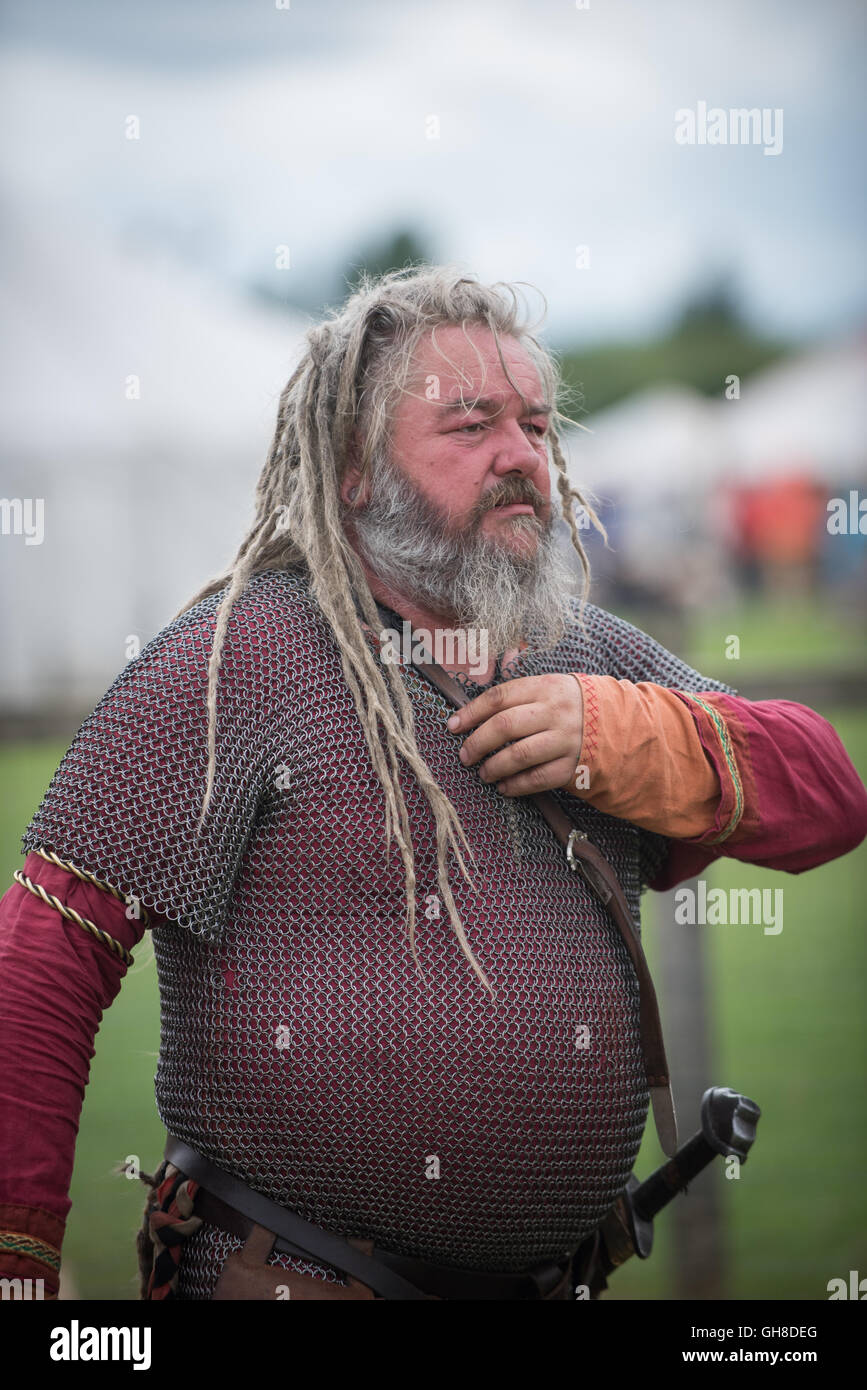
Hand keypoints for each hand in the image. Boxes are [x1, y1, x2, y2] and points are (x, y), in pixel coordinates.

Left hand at [446, 674, 583, 796]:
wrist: (619, 725)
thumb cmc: (570, 706)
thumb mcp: (550, 687)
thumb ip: (517, 694)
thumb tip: (471, 711)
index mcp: (545, 687)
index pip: (499, 697)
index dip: (471, 713)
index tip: (453, 726)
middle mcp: (555, 712)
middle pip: (505, 725)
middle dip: (478, 742)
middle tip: (465, 755)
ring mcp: (566, 740)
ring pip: (520, 755)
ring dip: (494, 767)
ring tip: (483, 773)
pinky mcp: (573, 766)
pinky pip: (538, 778)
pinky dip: (517, 785)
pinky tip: (504, 787)